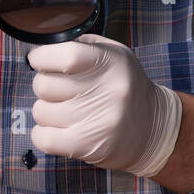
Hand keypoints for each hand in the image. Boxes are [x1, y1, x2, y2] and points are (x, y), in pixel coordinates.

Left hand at [27, 34, 182, 179]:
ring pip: (41, 112)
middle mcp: (108, 91)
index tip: (39, 60)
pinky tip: (56, 129)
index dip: (43, 57)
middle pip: (45, 85)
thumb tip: (42, 50)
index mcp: (111, 62)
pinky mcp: (89, 146)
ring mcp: (99, 121)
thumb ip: (81, 46)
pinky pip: (43, 139)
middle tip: (59, 90)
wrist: (155, 128)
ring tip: (65, 111)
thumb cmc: (124, 87)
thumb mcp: (114, 55)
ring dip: (46, 111)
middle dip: (44, 86)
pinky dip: (42, 134)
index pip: (66, 55)